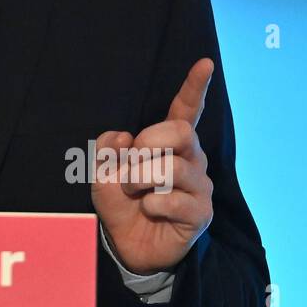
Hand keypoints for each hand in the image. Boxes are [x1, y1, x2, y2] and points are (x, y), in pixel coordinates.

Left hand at [91, 58, 214, 274]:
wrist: (126, 243)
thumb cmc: (120, 201)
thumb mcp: (101, 170)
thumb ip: (107, 149)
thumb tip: (125, 138)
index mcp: (169, 142)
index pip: (186, 110)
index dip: (195, 87)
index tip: (204, 63)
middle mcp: (191, 159)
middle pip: (181, 132)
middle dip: (148, 143)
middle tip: (130, 165)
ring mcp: (199, 186)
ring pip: (172, 168)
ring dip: (139, 180)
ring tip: (132, 192)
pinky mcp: (201, 213)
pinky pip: (172, 201)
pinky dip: (149, 205)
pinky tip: (149, 212)